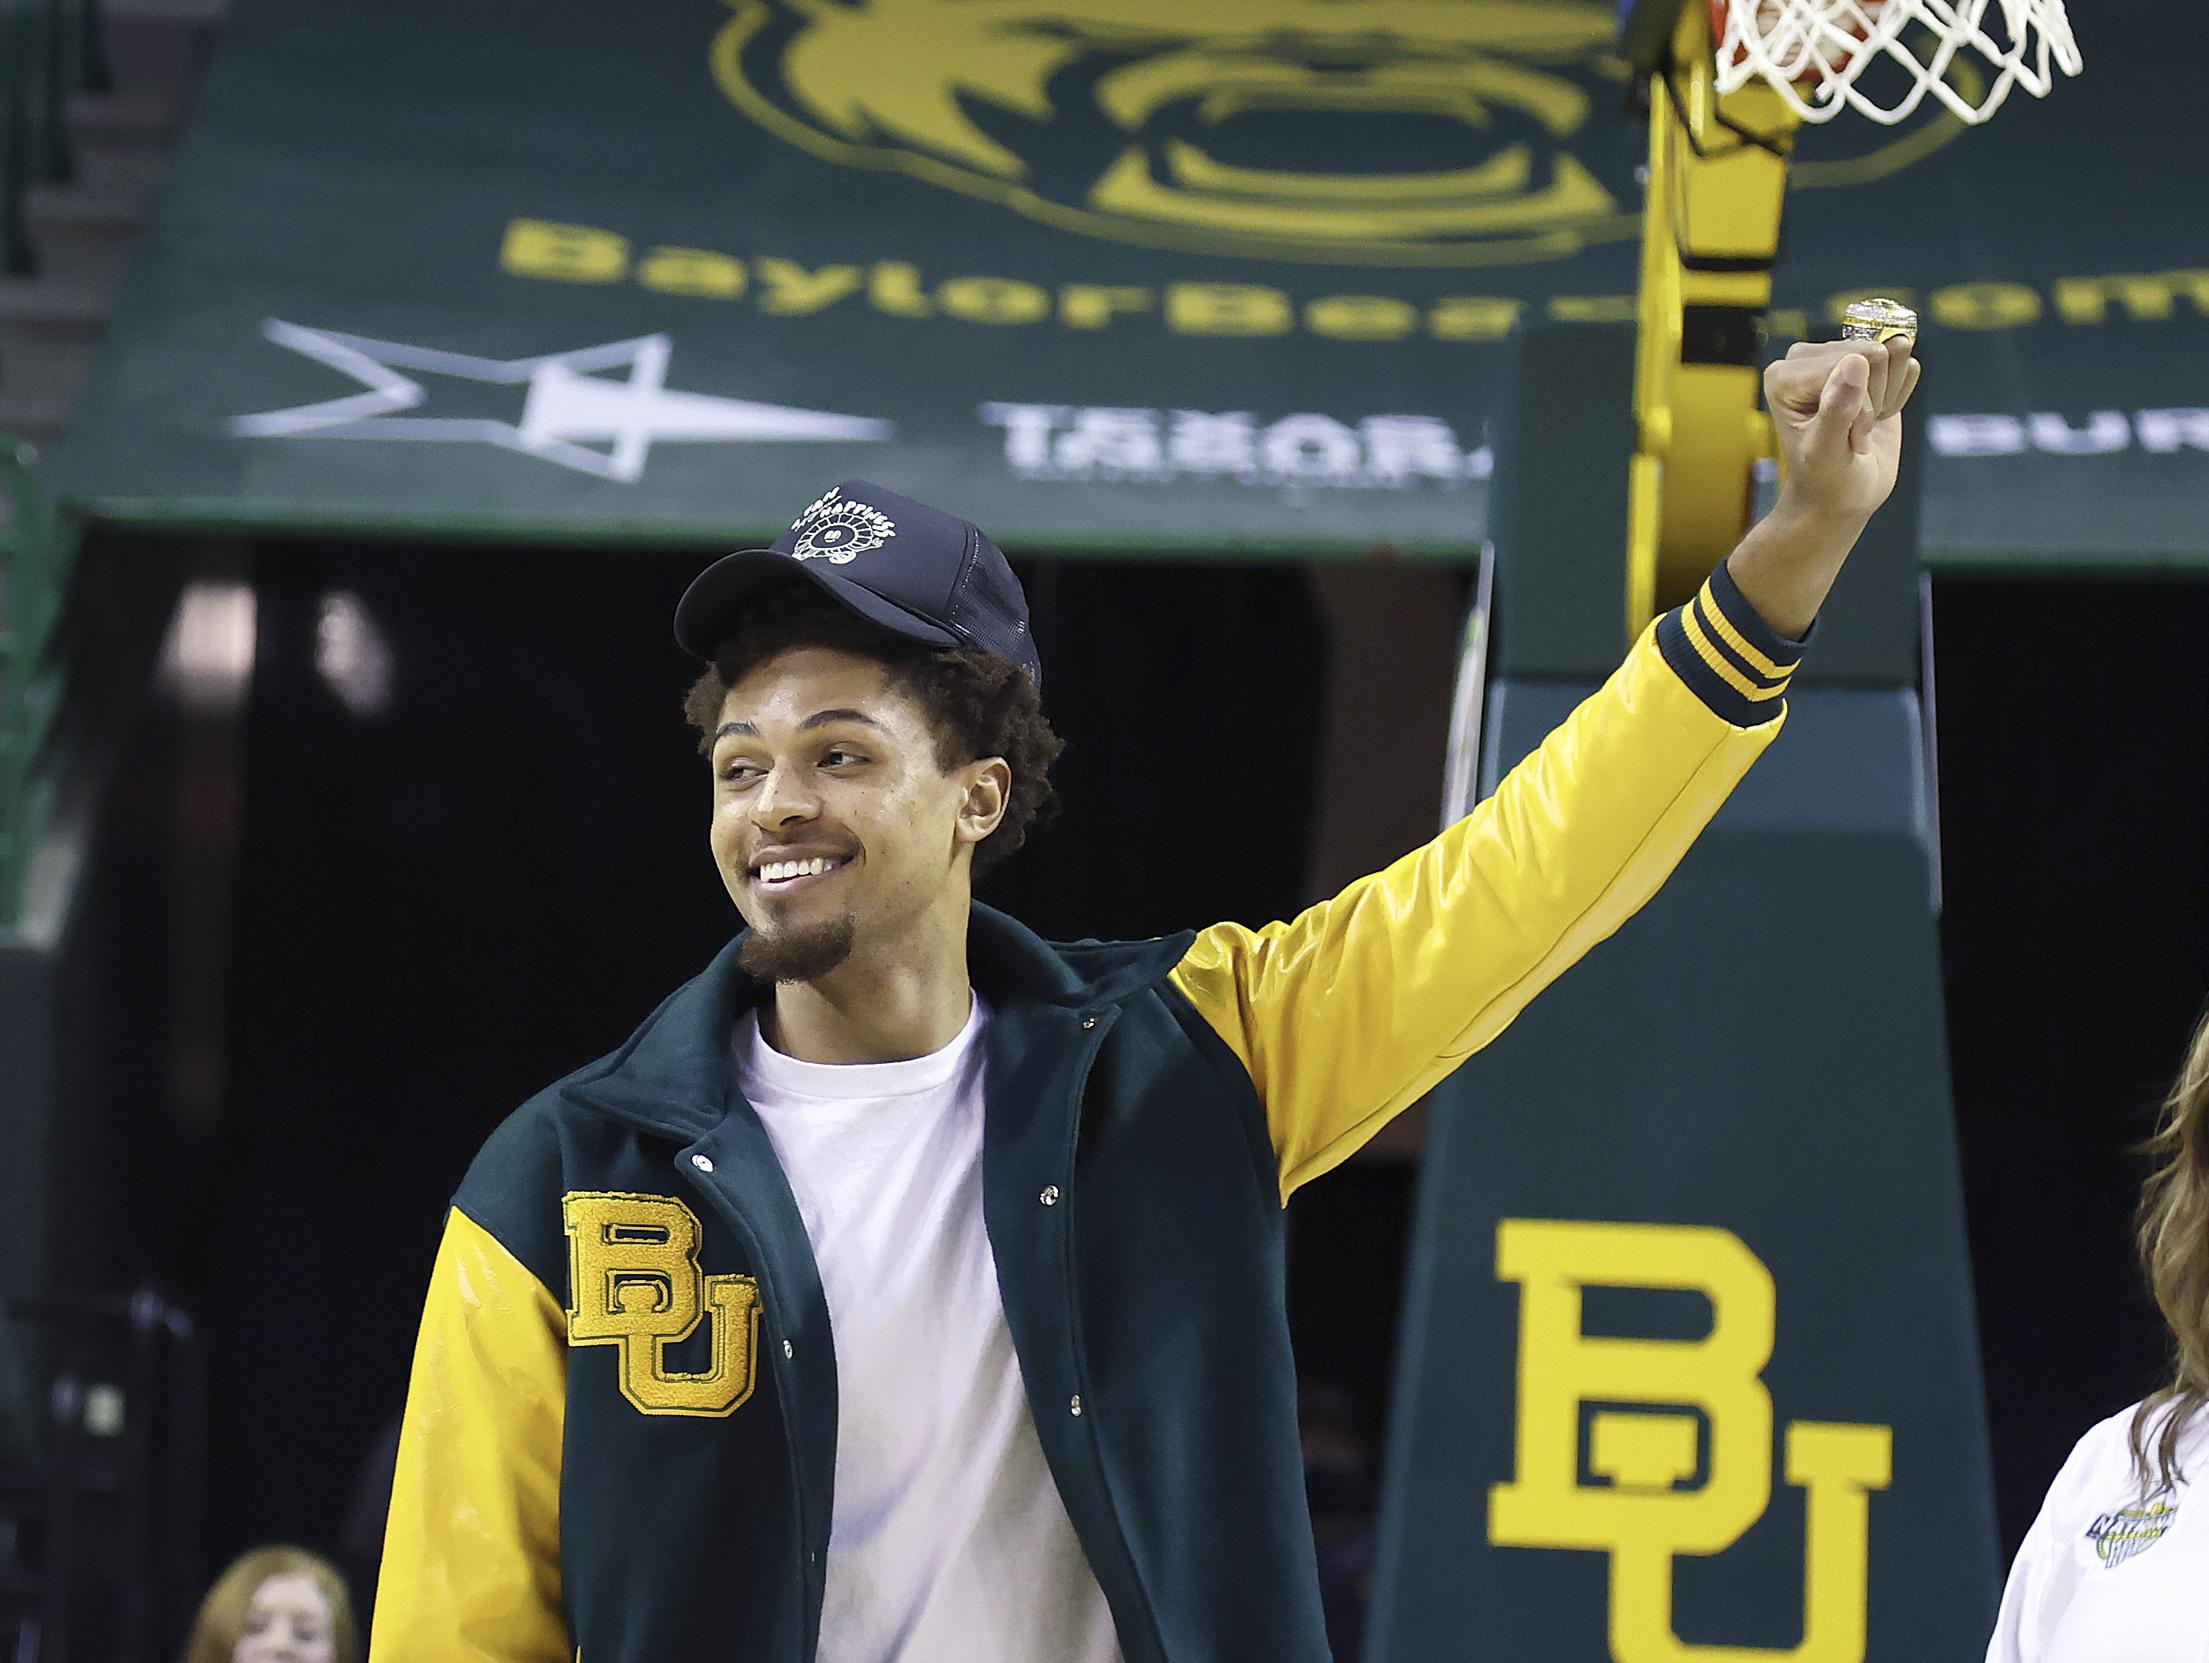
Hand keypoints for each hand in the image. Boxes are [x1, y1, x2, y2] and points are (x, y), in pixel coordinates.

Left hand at [1764, 337, 1922, 526]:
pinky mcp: (1867, 363)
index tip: (1844, 438)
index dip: (1860, 407)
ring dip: (1885, 396)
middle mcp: (1807, 358)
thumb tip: (1855, 362)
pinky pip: (1906, 363)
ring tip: (1862, 424)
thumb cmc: (1826, 480)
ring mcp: (1838, 356)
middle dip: (1872, 401)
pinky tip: (1876, 416)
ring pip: (1894, 352)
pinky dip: (1897, 395)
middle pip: (1874, 353)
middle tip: (1854, 432)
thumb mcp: (1828, 452)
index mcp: (1785, 375)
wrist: (1841, 495)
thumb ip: (1837, 409)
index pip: (1850, 362)